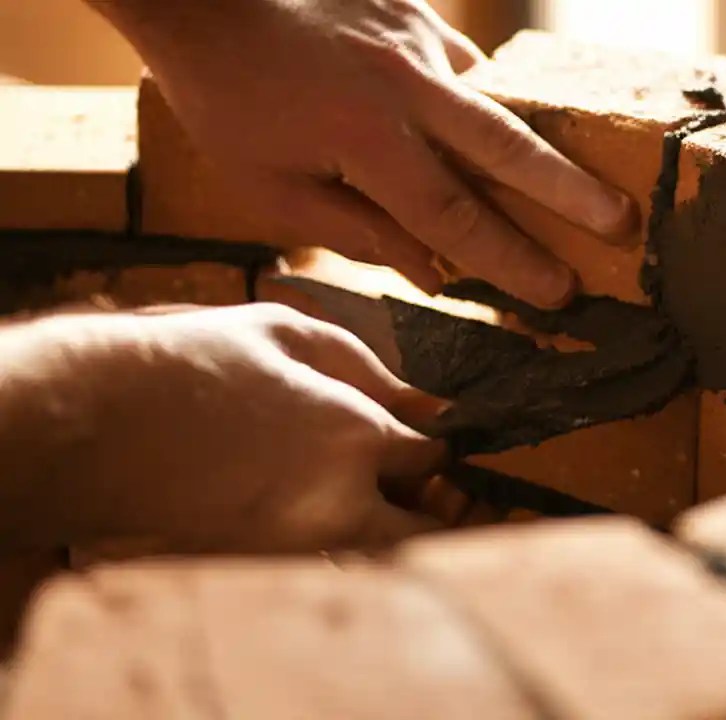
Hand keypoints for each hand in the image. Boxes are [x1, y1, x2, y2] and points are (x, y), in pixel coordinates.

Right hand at [0, 304, 447, 552]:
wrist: (102, 425)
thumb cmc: (193, 362)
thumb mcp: (288, 333)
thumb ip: (368, 367)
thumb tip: (422, 399)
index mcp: (354, 434)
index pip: (431, 454)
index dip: (437, 440)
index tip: (428, 429)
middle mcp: (340, 499)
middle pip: (426, 528)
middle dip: (438, 508)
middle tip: (433, 486)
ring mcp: (300, 541)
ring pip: (381, 554)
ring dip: (396, 531)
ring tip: (383, 496)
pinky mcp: (264, 562)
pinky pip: (331, 561)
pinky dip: (346, 543)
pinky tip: (325, 504)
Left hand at [94, 0, 635, 307]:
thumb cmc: (227, 98)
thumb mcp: (270, 187)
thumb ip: (355, 232)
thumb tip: (434, 272)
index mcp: (366, 138)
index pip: (456, 214)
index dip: (513, 259)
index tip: (560, 292)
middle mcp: (405, 86)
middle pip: (508, 146)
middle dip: (571, 191)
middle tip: (626, 222)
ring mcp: (418, 41)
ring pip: (496, 101)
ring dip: (541, 145)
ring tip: (582, 184)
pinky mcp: (419, 14)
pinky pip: (470, 68)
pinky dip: (486, 104)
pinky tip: (493, 132)